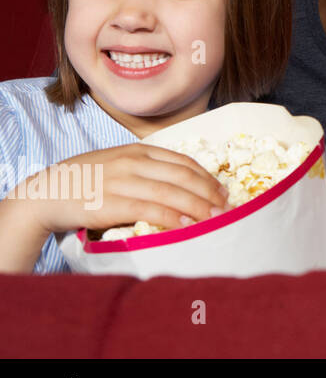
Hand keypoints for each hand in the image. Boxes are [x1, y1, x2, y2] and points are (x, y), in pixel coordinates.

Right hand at [22, 144, 229, 237]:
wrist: (47, 192)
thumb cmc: (87, 180)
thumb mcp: (119, 163)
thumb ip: (146, 169)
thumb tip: (181, 186)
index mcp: (138, 151)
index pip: (183, 162)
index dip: (207, 178)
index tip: (222, 191)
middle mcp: (133, 163)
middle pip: (183, 177)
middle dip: (209, 193)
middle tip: (226, 208)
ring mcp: (122, 182)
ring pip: (171, 194)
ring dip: (198, 207)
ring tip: (215, 219)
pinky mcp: (111, 203)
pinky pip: (149, 210)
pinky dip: (172, 218)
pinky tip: (187, 226)